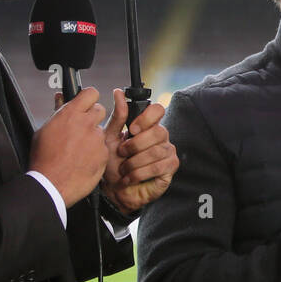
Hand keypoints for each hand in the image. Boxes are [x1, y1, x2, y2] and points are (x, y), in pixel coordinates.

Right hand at [30, 87, 107, 206]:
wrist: (52, 184)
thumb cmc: (44, 159)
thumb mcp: (44, 130)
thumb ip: (57, 111)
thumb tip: (60, 98)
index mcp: (70, 114)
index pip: (90, 93)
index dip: (89, 98)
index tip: (86, 103)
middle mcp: (86, 123)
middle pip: (100, 109)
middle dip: (92, 117)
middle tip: (82, 128)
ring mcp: (97, 138)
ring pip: (101, 130)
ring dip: (93, 137)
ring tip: (79, 149)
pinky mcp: (104, 153)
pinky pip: (103, 148)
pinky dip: (96, 152)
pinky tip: (83, 160)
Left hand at [100, 90, 178, 213]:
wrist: (114, 189)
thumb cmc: (113, 164)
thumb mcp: (110, 138)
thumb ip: (118, 116)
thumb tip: (118, 92)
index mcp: (148, 126)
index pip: (158, 110)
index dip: (146, 118)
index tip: (131, 129)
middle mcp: (161, 136)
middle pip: (157, 131)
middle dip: (135, 145)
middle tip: (122, 153)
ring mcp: (168, 152)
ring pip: (155, 151)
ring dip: (134, 163)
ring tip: (124, 169)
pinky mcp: (170, 169)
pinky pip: (158, 167)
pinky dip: (139, 174)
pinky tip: (130, 178)